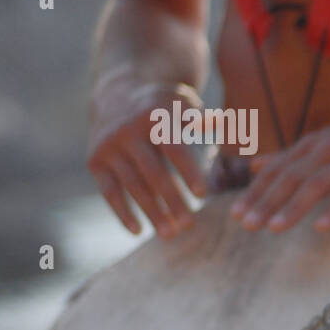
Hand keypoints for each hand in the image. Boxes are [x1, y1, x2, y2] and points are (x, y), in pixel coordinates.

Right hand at [87, 75, 206, 237]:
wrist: (118, 95)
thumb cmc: (166, 107)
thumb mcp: (185, 104)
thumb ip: (207, 120)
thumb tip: (235, 129)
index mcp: (155, 117)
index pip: (174, 149)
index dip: (188, 171)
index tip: (204, 195)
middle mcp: (127, 131)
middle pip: (153, 172)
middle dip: (171, 200)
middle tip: (190, 225)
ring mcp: (109, 147)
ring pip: (131, 185)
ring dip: (150, 212)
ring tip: (170, 235)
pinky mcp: (94, 161)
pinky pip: (109, 191)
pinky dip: (122, 212)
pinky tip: (138, 231)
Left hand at [229, 100, 329, 232]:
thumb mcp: (324, 144)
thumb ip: (290, 157)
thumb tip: (255, 166)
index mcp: (313, 145)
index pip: (278, 171)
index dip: (256, 192)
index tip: (236, 214)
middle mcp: (327, 151)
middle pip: (291, 178)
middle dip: (266, 202)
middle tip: (245, 225)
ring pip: (316, 185)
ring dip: (293, 207)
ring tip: (274, 228)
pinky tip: (322, 227)